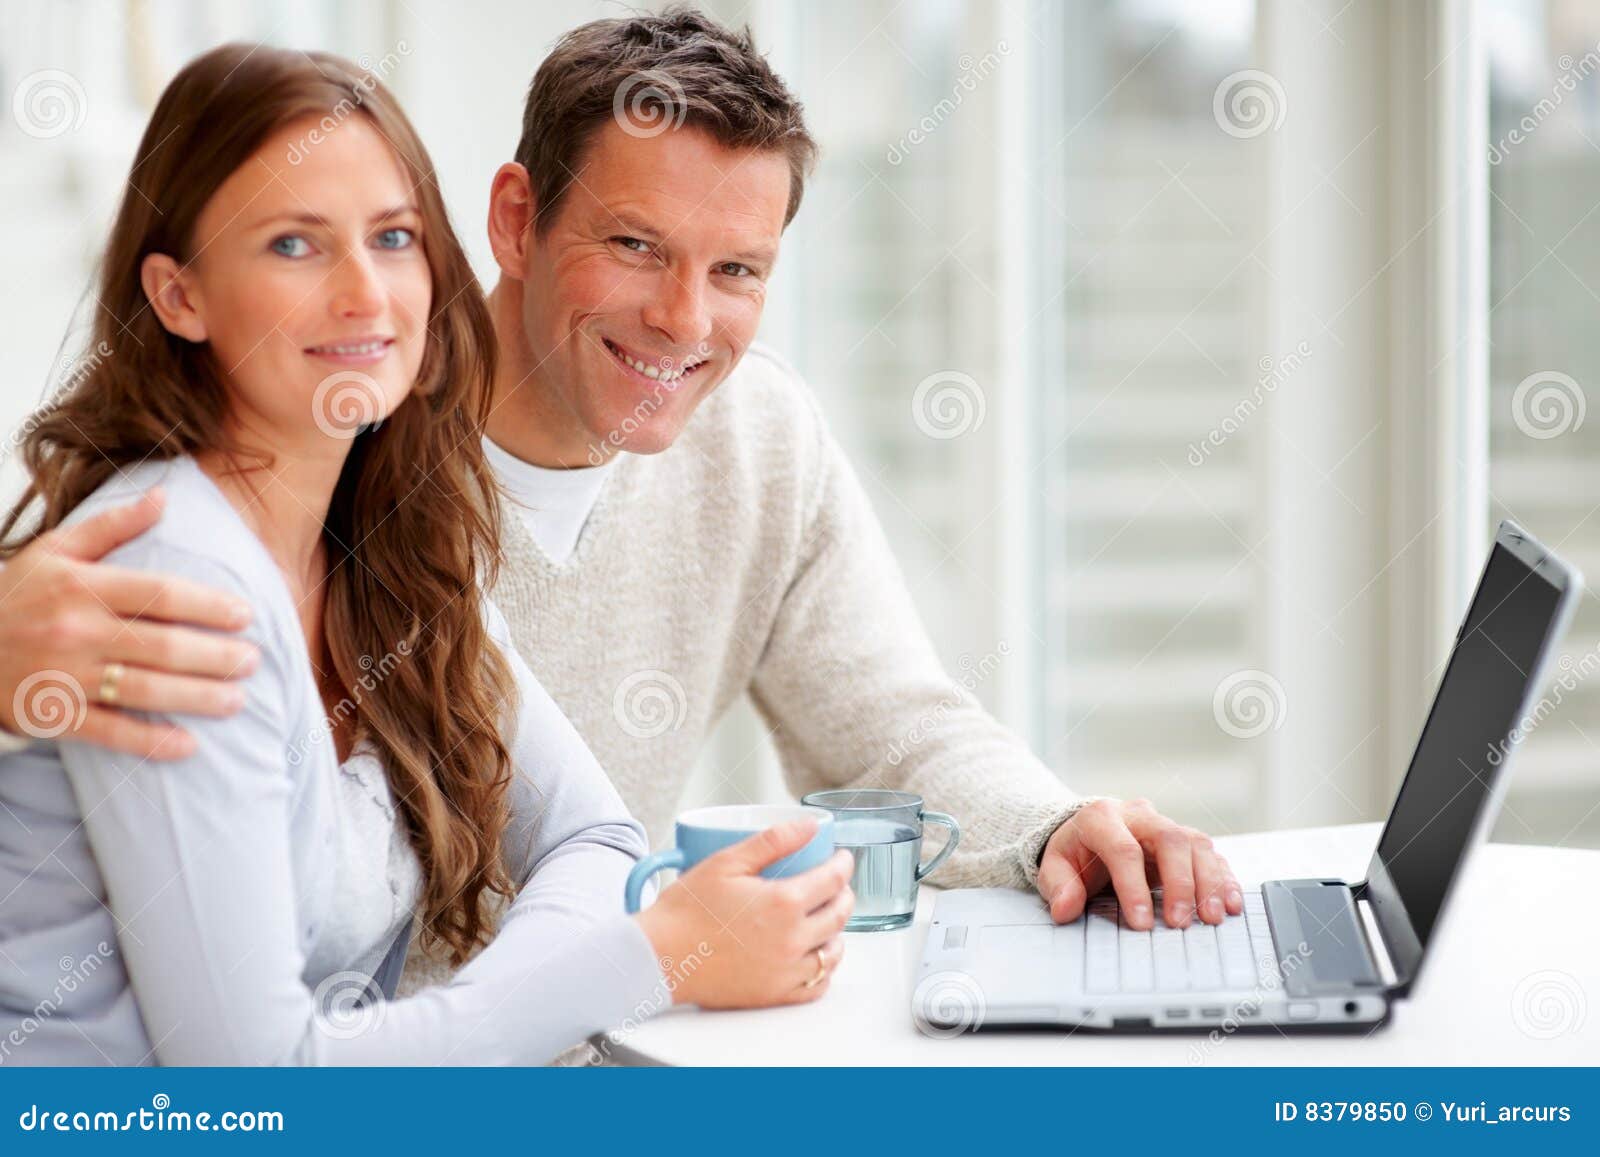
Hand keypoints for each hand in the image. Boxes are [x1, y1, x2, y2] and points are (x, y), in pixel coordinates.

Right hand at [0, 487, 258, 758]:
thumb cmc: (17, 595)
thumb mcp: (54, 551)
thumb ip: (112, 525)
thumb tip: (163, 496)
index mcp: (81, 586)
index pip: (159, 594)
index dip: (207, 606)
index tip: (246, 616)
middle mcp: (75, 631)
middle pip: (162, 645)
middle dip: (215, 656)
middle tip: (253, 661)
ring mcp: (65, 676)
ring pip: (144, 690)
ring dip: (197, 698)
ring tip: (237, 700)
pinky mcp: (54, 714)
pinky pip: (109, 731)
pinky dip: (150, 742)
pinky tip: (188, 746)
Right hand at [635, 819, 854, 1008]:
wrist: (659, 958)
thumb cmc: (687, 910)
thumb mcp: (727, 862)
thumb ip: (773, 840)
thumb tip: (810, 826)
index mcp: (784, 903)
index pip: (833, 879)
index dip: (843, 864)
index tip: (842, 858)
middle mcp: (792, 939)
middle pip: (839, 914)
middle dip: (845, 894)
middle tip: (838, 884)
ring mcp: (785, 971)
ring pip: (833, 952)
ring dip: (838, 932)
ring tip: (828, 919)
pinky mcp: (774, 995)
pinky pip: (816, 985)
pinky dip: (824, 969)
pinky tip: (816, 956)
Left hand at [1035, 797, 1243, 929]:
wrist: (1087, 831)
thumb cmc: (1075, 851)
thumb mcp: (1054, 866)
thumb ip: (1058, 886)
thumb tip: (1065, 908)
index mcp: (1102, 818)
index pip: (1123, 849)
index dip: (1133, 886)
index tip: (1140, 922)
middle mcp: (1139, 816)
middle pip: (1170, 840)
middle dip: (1179, 883)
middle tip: (1180, 922)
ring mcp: (1165, 824)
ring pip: (1196, 843)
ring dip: (1209, 882)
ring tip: (1212, 917)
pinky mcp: (1185, 840)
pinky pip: (1211, 854)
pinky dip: (1224, 879)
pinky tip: (1230, 904)